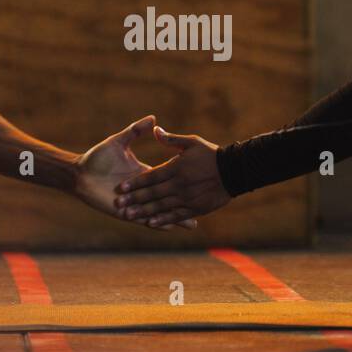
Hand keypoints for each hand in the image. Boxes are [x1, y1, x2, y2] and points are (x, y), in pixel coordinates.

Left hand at [75, 115, 195, 229]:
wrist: (79, 174)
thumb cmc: (98, 157)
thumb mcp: (120, 141)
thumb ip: (136, 130)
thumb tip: (153, 119)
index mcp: (145, 173)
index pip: (167, 178)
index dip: (182, 181)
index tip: (199, 181)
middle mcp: (143, 190)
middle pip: (168, 198)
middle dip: (185, 205)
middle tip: (203, 208)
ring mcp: (136, 202)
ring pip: (160, 211)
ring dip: (176, 218)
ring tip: (192, 225)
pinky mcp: (126, 213)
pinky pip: (146, 218)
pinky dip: (158, 223)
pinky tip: (169, 227)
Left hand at [113, 125, 230, 228]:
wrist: (234, 171)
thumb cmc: (211, 154)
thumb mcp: (191, 142)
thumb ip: (171, 139)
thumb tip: (155, 129)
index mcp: (176, 168)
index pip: (150, 177)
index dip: (135, 183)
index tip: (121, 187)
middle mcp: (179, 185)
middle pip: (152, 194)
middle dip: (134, 199)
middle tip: (118, 204)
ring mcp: (187, 198)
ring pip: (161, 207)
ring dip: (144, 212)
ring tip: (129, 215)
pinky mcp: (195, 208)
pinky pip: (176, 215)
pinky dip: (163, 220)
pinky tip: (151, 223)